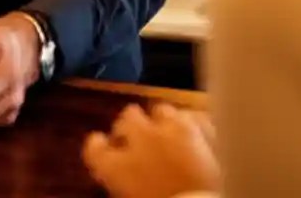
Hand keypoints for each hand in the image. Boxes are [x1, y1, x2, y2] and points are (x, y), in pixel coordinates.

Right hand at [82, 103, 220, 197]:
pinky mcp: (206, 126)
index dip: (99, 147)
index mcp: (117, 167)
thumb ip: (126, 184)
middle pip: (128, 118)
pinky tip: (199, 136)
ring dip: (164, 122)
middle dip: (133, 126)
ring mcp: (176, 128)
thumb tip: (127, 179)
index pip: (94, 148)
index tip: (103, 147)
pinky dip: (194, 125)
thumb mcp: (135, 197)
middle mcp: (141, 139)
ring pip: (162, 111)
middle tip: (140, 140)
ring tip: (172, 136)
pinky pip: (195, 116)